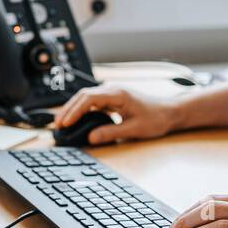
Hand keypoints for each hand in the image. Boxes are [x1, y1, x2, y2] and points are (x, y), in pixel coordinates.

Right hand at [55, 86, 179, 144]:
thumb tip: (90, 138)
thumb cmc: (156, 119)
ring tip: (62, 123)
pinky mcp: (113, 97)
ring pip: (86, 97)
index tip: (65, 123)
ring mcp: (112, 92)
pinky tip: (76, 118)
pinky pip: (93, 100)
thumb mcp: (134, 130)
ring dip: (73, 108)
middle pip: (83, 95)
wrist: (169, 112)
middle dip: (68, 109)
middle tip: (58, 125)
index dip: (74, 111)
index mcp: (117, 94)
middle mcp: (113, 89)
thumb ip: (111, 133)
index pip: (89, 99)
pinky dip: (82, 109)